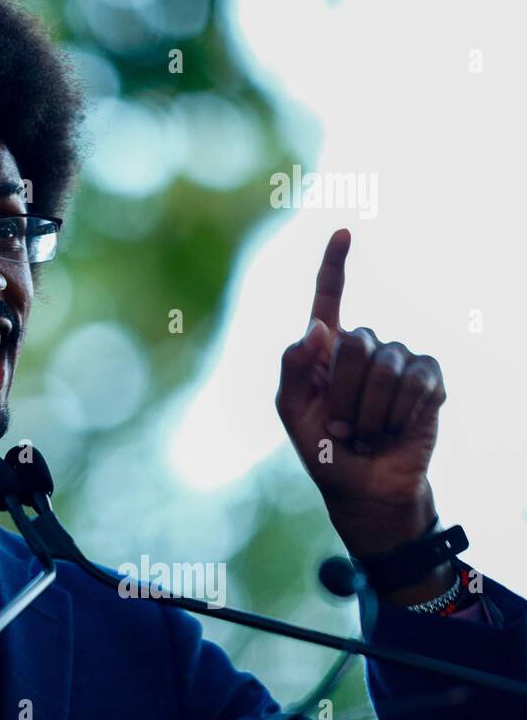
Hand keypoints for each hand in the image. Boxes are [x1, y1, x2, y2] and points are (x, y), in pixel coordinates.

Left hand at [275, 229, 446, 563]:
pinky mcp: (428, 380)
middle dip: (344, 392)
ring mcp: (399, 361)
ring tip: (366, 433)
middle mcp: (364, 348)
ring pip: (385, 366)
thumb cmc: (323, 449)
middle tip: (343, 425)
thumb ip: (294, 367)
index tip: (342, 232)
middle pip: (355, 341)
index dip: (334, 264)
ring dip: (370, 411)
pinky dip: (399, 413)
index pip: (329, 296)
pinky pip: (416, 382)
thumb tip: (318, 326)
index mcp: (325, 350)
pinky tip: (396, 429)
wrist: (364, 488)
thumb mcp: (292, 411)